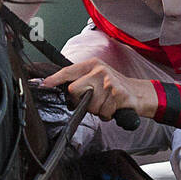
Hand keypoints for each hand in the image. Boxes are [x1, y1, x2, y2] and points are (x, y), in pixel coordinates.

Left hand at [41, 58, 157, 120]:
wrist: (138, 93)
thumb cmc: (113, 87)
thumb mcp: (96, 77)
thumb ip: (80, 80)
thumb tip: (60, 89)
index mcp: (92, 65)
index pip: (68, 71)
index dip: (54, 79)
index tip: (43, 84)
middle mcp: (99, 70)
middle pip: (74, 91)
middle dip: (82, 101)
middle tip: (93, 100)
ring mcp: (109, 81)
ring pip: (90, 106)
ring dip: (97, 110)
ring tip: (106, 103)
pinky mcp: (118, 93)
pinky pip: (103, 112)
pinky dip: (107, 114)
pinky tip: (113, 107)